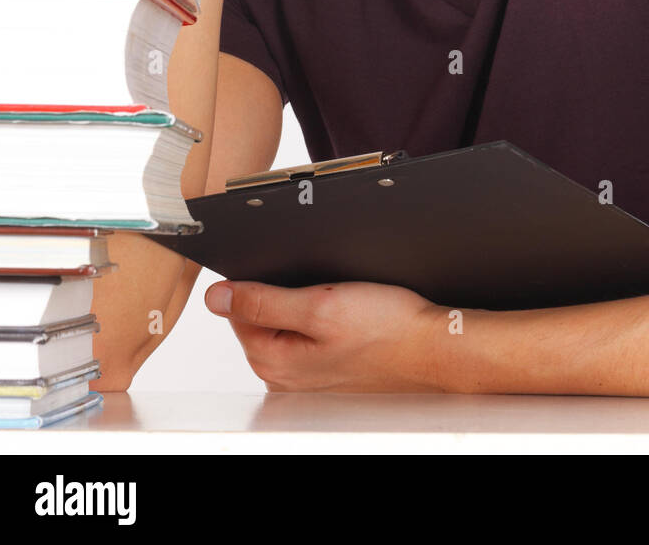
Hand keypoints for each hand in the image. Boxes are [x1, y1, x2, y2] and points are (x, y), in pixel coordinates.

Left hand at [204, 279, 445, 391]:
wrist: (433, 348)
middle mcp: (282, 377)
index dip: (260, 280)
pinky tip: (346, 314)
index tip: (291, 270)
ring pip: (285, 325)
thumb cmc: (387, 329)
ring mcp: (305, 378)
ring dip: (304, 305)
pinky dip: (320, 319)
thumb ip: (263, 302)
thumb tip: (215, 297)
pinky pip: (308, 336)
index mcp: (272, 361)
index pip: (238, 308)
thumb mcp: (320, 305)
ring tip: (339, 299)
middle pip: (260, 317)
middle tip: (324, 286)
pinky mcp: (325, 371)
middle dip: (284, 293)